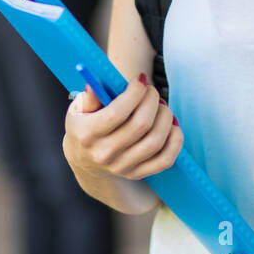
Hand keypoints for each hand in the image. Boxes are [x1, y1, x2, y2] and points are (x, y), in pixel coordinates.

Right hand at [63, 73, 182, 180]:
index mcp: (87, 134)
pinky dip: (175, 140)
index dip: (134, 93)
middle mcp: (104, 153)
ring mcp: (122, 166)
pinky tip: (171, 126)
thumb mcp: (78, 110)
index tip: (140, 80)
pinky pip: (165, 159)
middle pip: (141, 125)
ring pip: (155, 141)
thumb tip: (93, 86)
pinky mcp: (137, 173)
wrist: (85, 160)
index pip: (117, 113)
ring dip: (165, 118)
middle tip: (152, 91)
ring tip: (161, 106)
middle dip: (152, 101)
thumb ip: (88, 97)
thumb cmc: (85, 125)